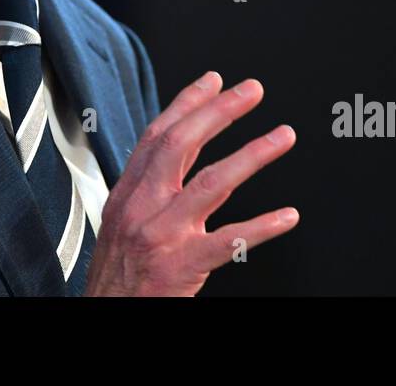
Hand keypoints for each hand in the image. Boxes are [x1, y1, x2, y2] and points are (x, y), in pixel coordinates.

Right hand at [84, 71, 297, 295]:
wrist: (108, 314)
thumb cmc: (119, 274)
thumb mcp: (122, 221)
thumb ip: (148, 188)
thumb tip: (175, 153)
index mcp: (128, 193)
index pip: (158, 135)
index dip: (187, 104)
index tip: (214, 81)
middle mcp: (144, 207)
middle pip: (182, 145)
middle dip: (219, 112)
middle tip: (251, 91)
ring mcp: (163, 234)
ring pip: (211, 183)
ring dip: (252, 154)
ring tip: (282, 136)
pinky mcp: (183, 265)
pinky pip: (229, 241)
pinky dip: (261, 226)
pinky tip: (287, 215)